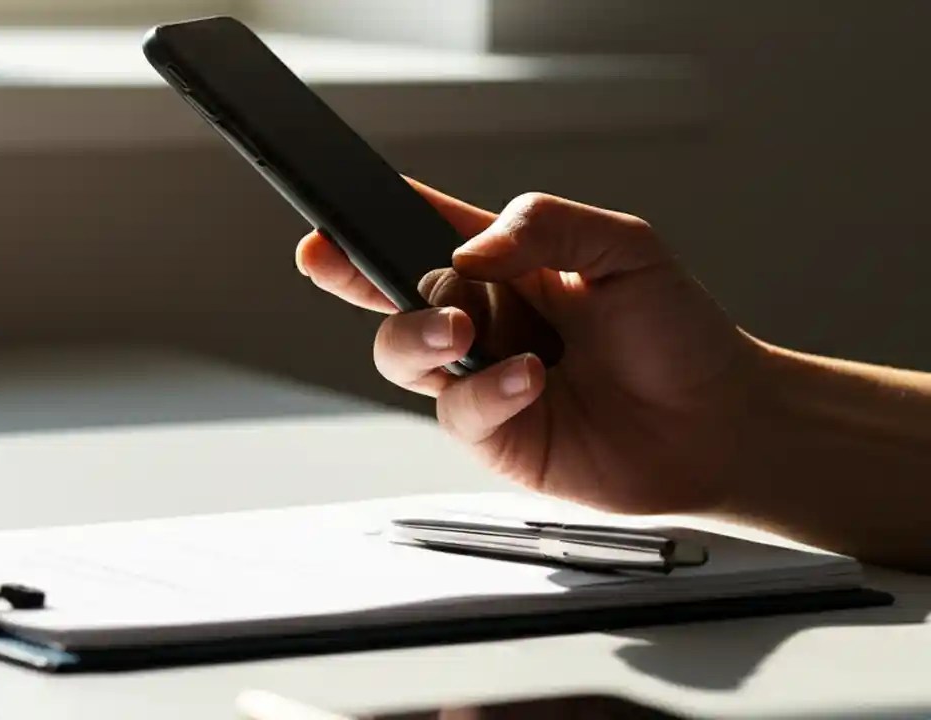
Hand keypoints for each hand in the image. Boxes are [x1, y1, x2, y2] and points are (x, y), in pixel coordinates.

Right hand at [296, 180, 760, 514]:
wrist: (721, 424)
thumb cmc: (679, 334)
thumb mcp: (625, 248)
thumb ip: (545, 226)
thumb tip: (471, 247)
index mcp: (505, 266)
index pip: (422, 232)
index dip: (367, 226)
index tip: (327, 227)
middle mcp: (483, 321)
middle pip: (389, 295)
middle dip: (361, 279)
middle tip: (378, 274)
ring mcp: (482, 379)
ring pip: (401, 353)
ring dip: (417, 336)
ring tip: (462, 332)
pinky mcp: (494, 435)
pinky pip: (456, 411)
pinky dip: (484, 392)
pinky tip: (529, 380)